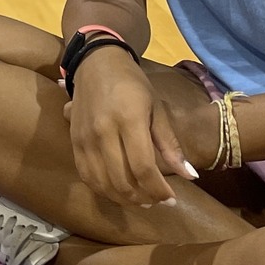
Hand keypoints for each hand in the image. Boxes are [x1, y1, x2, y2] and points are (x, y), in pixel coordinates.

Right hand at [62, 54, 192, 207]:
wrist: (96, 63)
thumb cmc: (133, 84)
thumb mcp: (157, 108)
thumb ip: (170, 145)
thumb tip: (190, 176)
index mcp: (129, 119)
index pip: (143, 167)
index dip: (158, 189)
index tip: (171, 199)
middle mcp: (103, 131)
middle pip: (122, 180)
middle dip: (144, 197)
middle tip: (158, 201)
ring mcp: (85, 138)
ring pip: (103, 183)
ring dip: (124, 198)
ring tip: (140, 199)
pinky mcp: (74, 141)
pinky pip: (86, 175)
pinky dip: (103, 190)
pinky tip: (117, 191)